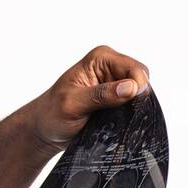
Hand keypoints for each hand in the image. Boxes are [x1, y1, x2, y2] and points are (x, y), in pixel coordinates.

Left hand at [27, 44, 151, 152]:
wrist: (45, 129)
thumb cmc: (52, 114)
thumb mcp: (73, 104)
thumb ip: (101, 95)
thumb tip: (131, 88)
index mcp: (101, 58)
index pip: (134, 69)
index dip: (137, 87)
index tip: (126, 105)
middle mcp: (111, 66)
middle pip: (142, 80)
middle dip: (135, 99)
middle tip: (115, 115)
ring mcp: (115, 82)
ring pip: (140, 95)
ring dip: (131, 109)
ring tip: (112, 119)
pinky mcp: (117, 97)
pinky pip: (134, 105)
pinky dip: (129, 115)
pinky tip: (116, 122)